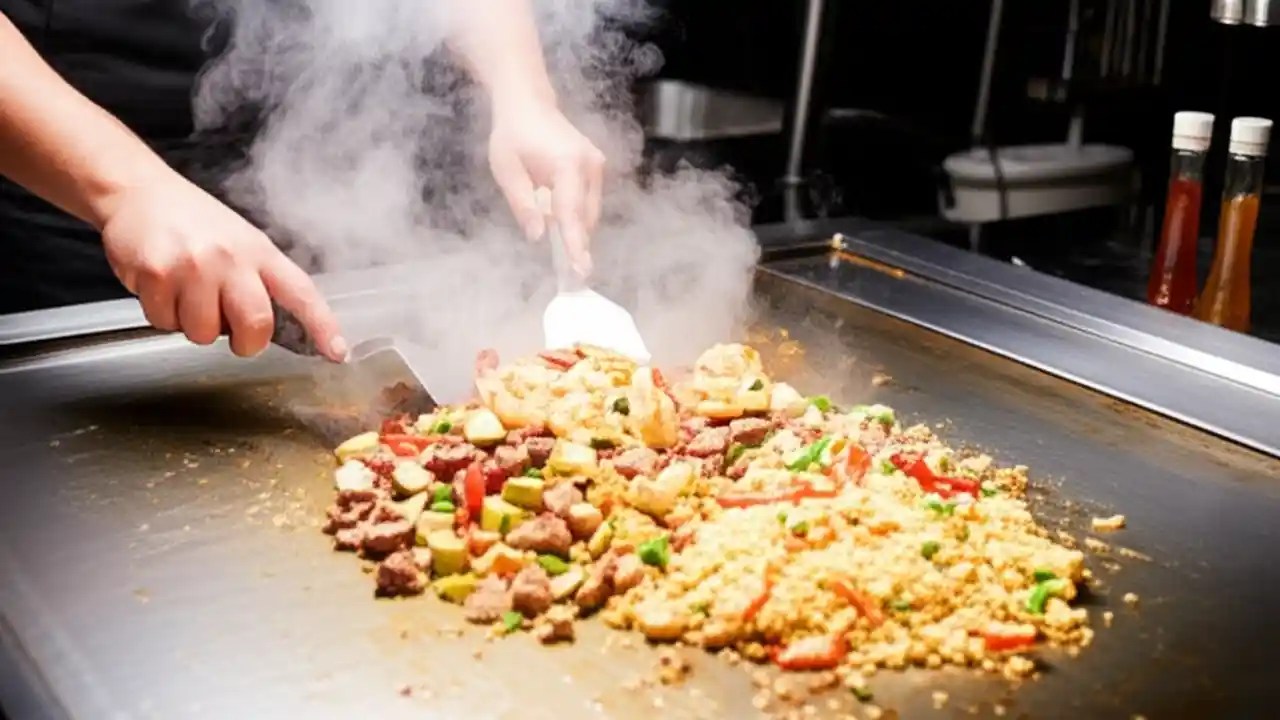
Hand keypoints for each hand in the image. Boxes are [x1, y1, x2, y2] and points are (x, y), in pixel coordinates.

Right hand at [99, 171, 346, 360]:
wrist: (136, 190)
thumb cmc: (191, 220)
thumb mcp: (240, 241)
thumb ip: (259, 279)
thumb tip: (274, 326)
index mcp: (260, 252)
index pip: (301, 293)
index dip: (323, 325)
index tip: (338, 352)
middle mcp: (231, 258)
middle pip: (256, 325)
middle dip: (246, 341)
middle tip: (232, 330)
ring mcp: (194, 266)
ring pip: (203, 333)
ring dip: (192, 323)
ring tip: (186, 291)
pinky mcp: (158, 274)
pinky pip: (164, 323)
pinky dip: (161, 313)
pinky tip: (161, 284)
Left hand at [487, 95, 604, 276]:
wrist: (528, 103)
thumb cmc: (512, 134)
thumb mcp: (507, 169)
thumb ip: (523, 203)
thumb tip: (537, 236)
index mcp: (568, 164)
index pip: (572, 212)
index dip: (576, 244)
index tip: (580, 269)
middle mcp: (590, 165)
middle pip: (586, 216)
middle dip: (577, 242)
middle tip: (570, 271)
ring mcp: (597, 165)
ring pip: (590, 211)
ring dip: (576, 229)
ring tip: (564, 246)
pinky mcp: (596, 167)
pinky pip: (589, 201)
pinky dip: (576, 215)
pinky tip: (559, 219)